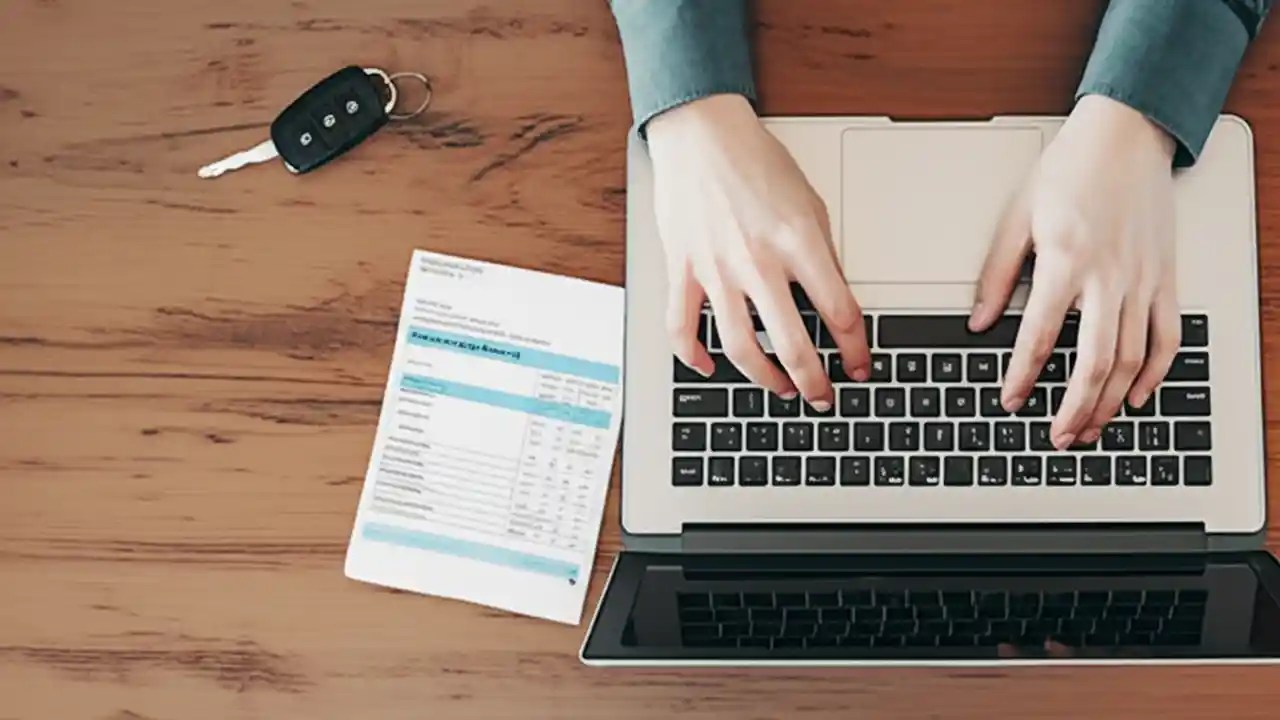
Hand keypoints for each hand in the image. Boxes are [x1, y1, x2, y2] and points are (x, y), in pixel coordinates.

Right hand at [648, 94, 870, 408]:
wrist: (700, 132)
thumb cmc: (755, 161)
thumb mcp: (809, 202)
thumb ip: (822, 255)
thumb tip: (834, 303)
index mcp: (798, 240)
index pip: (839, 311)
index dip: (856, 348)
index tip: (861, 366)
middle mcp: (757, 260)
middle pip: (792, 343)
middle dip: (814, 381)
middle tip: (823, 397)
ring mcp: (716, 269)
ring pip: (741, 346)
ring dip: (764, 379)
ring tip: (780, 389)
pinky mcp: (682, 269)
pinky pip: (682, 327)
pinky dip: (694, 355)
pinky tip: (710, 367)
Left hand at [970, 95, 1178, 448]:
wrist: (1127, 134)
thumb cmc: (1071, 169)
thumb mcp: (1017, 216)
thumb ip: (997, 274)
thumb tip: (978, 321)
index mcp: (1065, 262)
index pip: (1039, 337)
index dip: (1022, 376)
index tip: (1011, 401)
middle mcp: (1109, 277)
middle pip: (1094, 362)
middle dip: (1075, 408)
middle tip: (1057, 437)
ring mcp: (1143, 280)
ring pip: (1132, 359)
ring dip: (1111, 402)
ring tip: (1089, 428)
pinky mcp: (1165, 278)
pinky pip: (1167, 337)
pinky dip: (1156, 373)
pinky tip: (1138, 397)